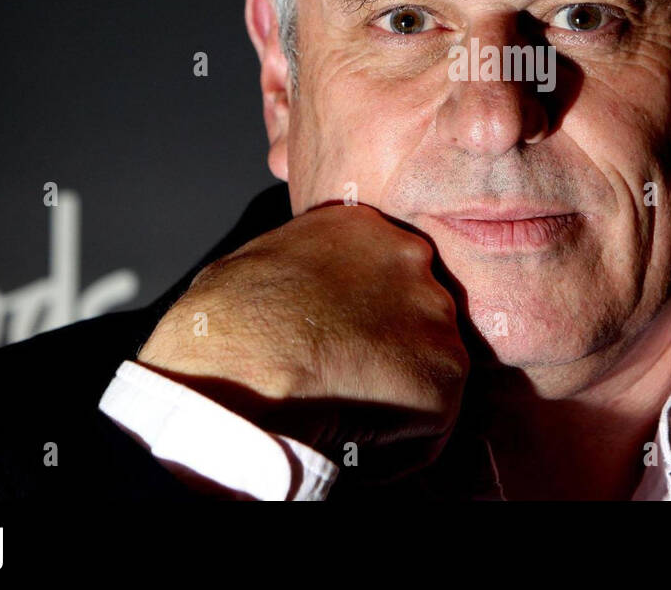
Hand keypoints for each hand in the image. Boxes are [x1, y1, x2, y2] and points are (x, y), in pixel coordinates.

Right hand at [137, 202, 469, 480]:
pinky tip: (355, 438)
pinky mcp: (444, 373)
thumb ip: (302, 270)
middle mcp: (409, 259)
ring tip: (342, 412)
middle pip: (413, 313)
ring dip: (394, 393)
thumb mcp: (256, 265)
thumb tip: (292, 294)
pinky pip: (433, 420)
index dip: (360, 315)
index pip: (381, 271)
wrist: (236, 368)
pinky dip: (400, 440)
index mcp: (362, 229)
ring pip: (426, 365)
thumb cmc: (226, 325)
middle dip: (387, 348)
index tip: (335, 341)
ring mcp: (433, 315)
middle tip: (342, 379)